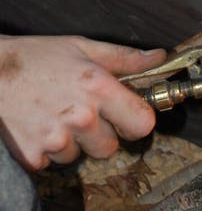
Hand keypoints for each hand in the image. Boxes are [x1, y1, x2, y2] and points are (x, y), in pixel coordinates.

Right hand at [0, 36, 164, 170]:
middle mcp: (81, 117)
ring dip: (71, 142)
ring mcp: (56, 140)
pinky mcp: (33, 157)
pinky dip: (46, 149)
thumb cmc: (34, 57)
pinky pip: (52, 162)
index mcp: (98, 88)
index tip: (126, 116)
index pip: (142, 124)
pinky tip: (36, 125)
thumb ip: (125, 59)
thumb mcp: (82, 48)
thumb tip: (159, 58)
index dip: (136, 121)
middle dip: (99, 133)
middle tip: (79, 111)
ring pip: (79, 156)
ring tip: (52, 114)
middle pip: (110, 147)